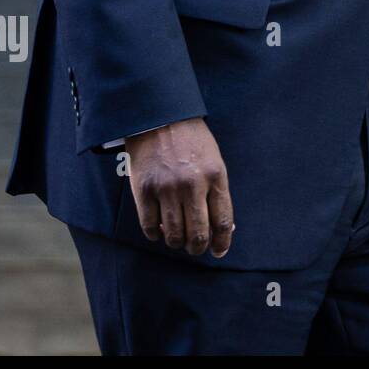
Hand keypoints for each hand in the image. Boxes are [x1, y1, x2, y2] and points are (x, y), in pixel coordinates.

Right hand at [125, 117, 233, 256]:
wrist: (161, 118)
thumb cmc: (192, 141)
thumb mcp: (214, 161)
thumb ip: (217, 192)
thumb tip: (224, 228)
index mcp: (215, 176)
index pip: (222, 221)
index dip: (222, 242)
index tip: (219, 251)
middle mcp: (192, 184)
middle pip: (198, 234)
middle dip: (198, 247)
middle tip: (196, 248)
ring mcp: (166, 188)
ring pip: (174, 235)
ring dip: (177, 243)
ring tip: (178, 239)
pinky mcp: (144, 190)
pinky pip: (150, 227)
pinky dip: (155, 235)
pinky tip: (160, 230)